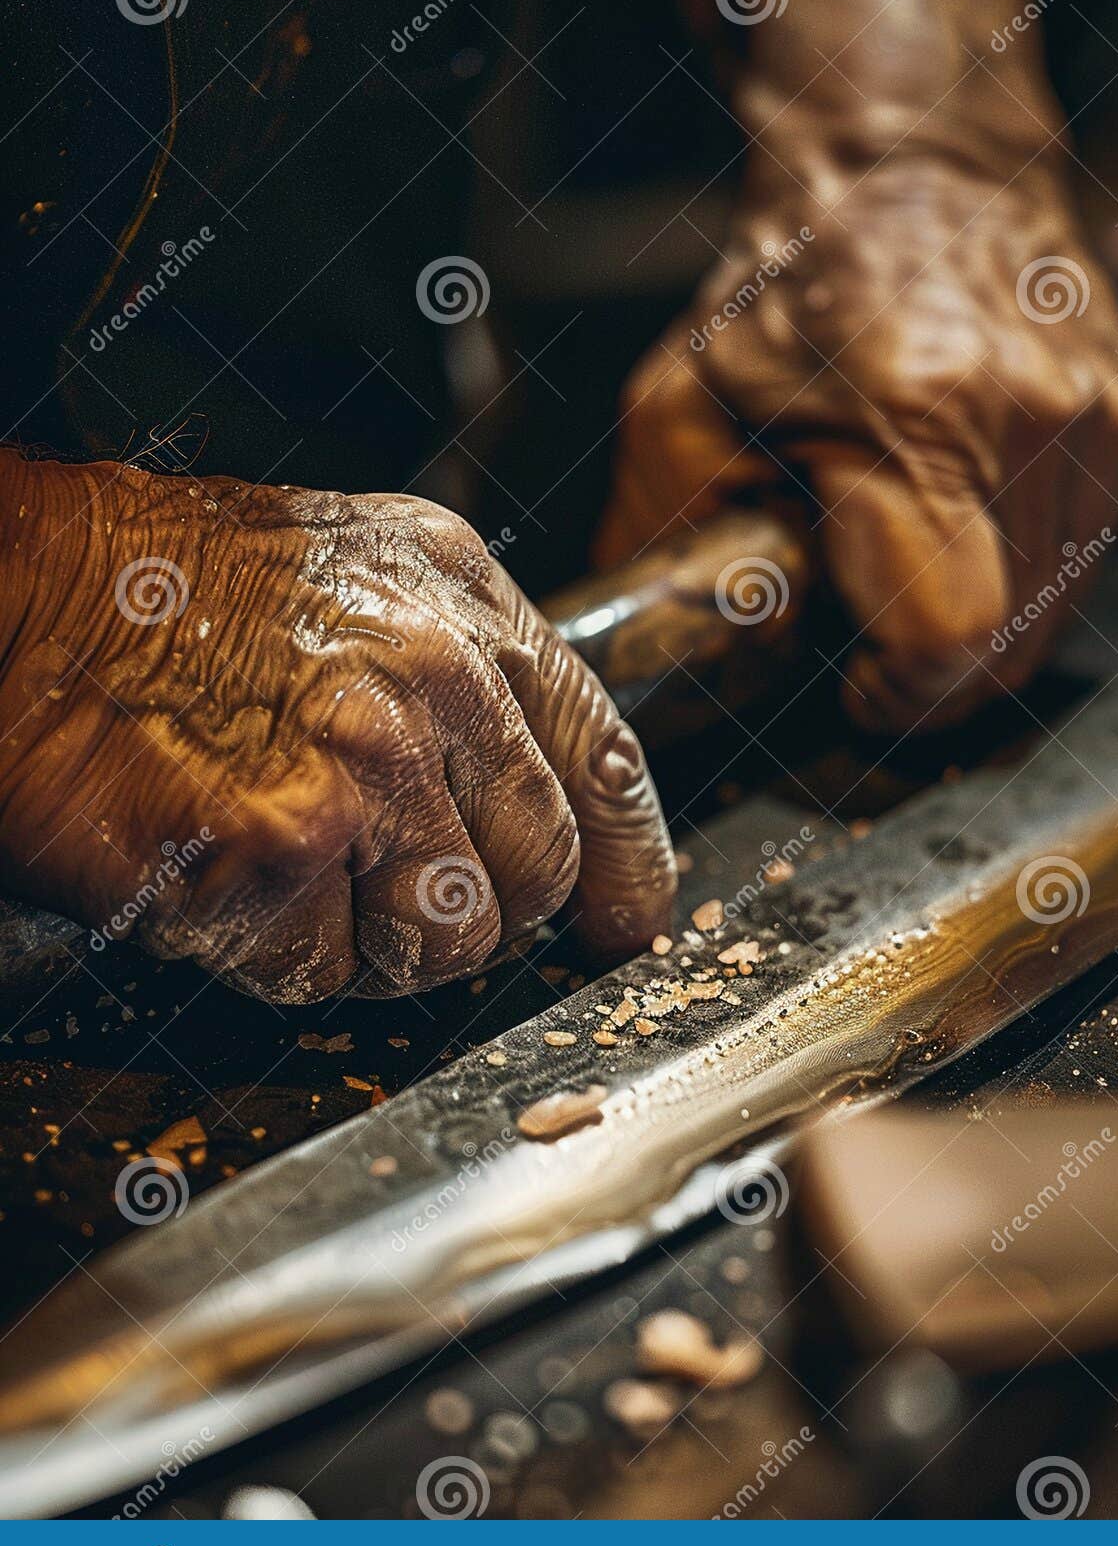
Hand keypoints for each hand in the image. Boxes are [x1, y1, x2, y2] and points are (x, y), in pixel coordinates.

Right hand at [0, 456, 674, 1000]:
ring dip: (374, 945)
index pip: (600, 753)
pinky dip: (272, 953)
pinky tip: (225, 879)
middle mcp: (437, 678)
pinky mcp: (280, 851)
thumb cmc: (159, 591)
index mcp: (463, 601)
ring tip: (293, 877)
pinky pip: (324, 971)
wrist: (15, 596)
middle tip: (382, 886)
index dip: (627, 856)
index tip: (627, 917)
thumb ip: (454, 669)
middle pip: (535, 874)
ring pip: (447, 943)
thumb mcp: (348, 574)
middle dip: (473, 911)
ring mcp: (365, 766)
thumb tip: (522, 789)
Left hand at [597, 150, 1117, 730]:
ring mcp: (1102, 420)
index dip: (899, 693)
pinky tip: (963, 520)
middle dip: (932, 678)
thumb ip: (664, 544)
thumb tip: (654, 655)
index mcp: (917, 419)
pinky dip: (1024, 572)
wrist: (913, 160)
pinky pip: (1085, 554)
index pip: (950, 635)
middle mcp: (1033, 421)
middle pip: (1009, 645)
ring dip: (981, 629)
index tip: (855, 688)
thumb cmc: (793, 284)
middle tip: (872, 646)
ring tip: (910, 567)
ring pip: (1056, 611)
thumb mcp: (684, 410)